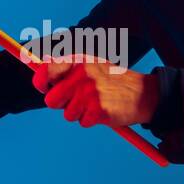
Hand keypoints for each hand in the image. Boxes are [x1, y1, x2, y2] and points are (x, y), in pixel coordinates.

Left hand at [32, 54, 158, 127]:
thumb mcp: (91, 66)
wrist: (143, 93)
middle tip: (75, 100)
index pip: (45, 71)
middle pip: (51, 100)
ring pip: (67, 114)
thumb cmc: (113, 81)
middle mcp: (82, 75)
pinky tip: (103, 111)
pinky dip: (91, 120)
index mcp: (79, 61)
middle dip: (60, 104)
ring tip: (95, 104)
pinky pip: (82, 122)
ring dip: (79, 114)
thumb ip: (68, 69)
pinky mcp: (98, 109)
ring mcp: (90, 92)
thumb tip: (40, 73)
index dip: (40, 82)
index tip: (43, 88)